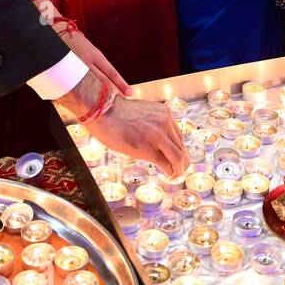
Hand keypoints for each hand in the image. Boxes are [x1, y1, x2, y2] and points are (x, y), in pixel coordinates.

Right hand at [58, 26, 131, 98]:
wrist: (58, 35)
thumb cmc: (78, 44)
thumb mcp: (91, 51)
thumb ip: (99, 66)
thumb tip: (109, 83)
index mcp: (94, 54)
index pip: (110, 72)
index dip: (121, 84)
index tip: (129, 93)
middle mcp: (85, 62)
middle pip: (102, 82)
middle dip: (112, 94)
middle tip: (120, 103)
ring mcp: (74, 69)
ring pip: (89, 87)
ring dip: (98, 98)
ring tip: (106, 106)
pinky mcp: (65, 75)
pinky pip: (76, 89)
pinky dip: (83, 97)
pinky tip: (88, 104)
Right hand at [67, 71, 186, 176]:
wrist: (102, 110)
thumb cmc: (114, 112)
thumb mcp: (141, 113)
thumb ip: (152, 123)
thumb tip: (154, 140)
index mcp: (164, 113)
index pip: (178, 136)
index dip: (178, 149)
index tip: (176, 157)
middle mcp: (165, 123)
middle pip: (181, 147)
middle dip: (182, 161)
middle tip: (180, 169)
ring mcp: (157, 135)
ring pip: (178, 157)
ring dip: (179, 169)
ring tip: (175, 175)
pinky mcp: (148, 148)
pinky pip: (165, 164)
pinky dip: (169, 172)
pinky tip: (167, 175)